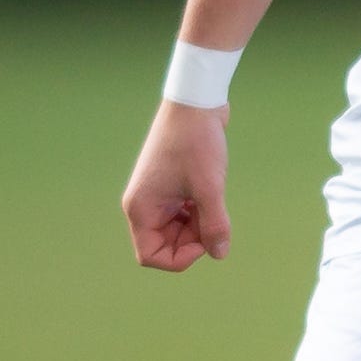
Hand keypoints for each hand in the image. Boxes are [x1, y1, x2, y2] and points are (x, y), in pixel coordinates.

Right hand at [123, 101, 231, 269]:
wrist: (196, 103)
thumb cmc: (197, 142)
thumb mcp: (210, 187)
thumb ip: (215, 224)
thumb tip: (220, 254)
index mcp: (141, 208)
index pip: (151, 256)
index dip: (181, 257)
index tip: (206, 238)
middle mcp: (144, 204)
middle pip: (167, 244)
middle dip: (194, 239)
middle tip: (215, 214)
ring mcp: (158, 195)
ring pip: (179, 230)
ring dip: (200, 224)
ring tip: (212, 198)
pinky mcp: (172, 187)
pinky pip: (185, 214)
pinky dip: (201, 211)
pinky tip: (211, 192)